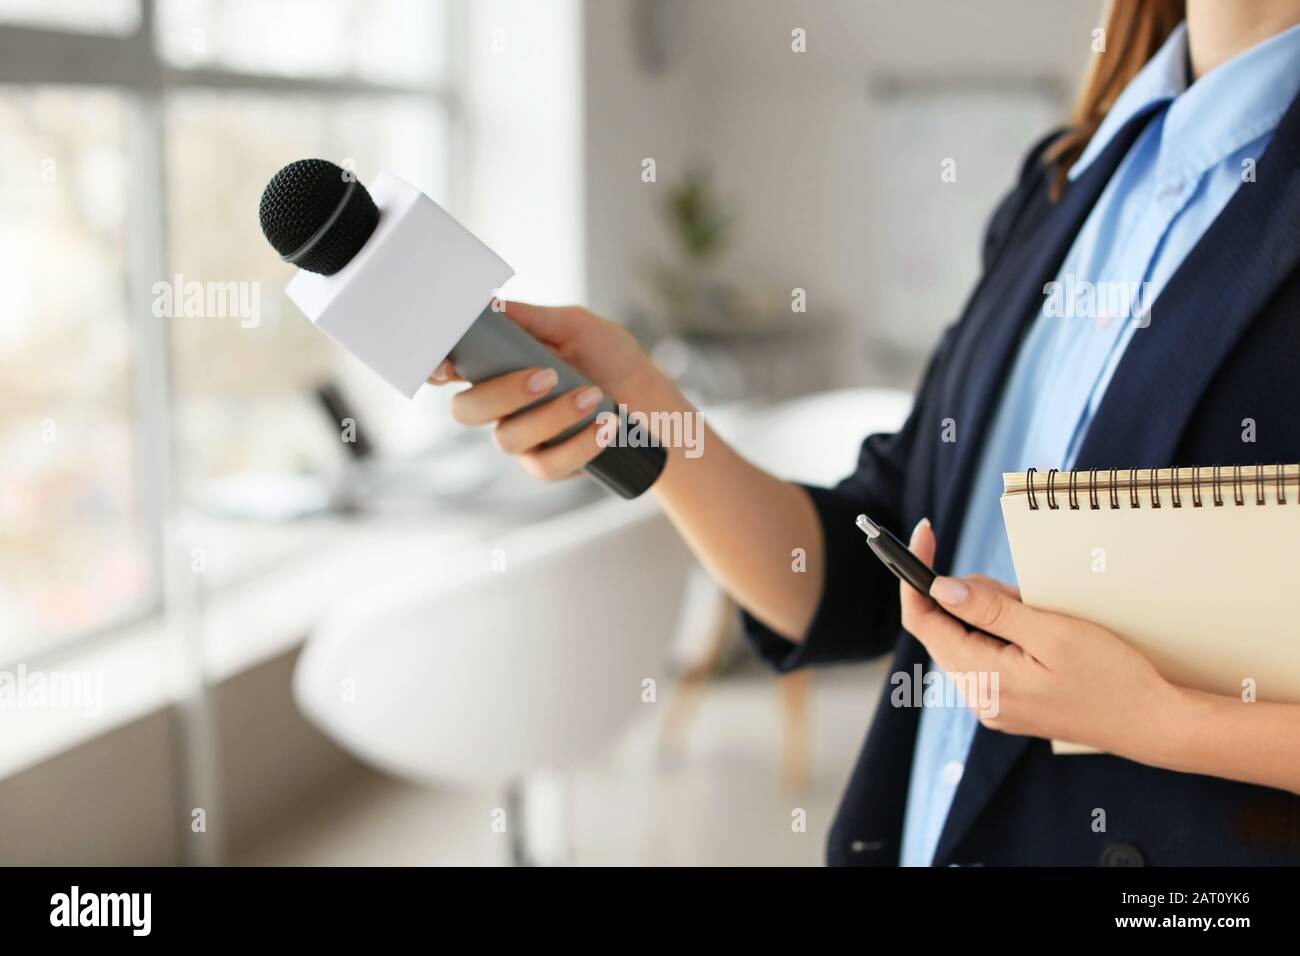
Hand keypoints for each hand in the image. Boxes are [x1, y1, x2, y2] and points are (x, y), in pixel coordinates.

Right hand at [428, 301, 674, 480]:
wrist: (648, 398)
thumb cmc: (607, 357)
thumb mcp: (575, 326)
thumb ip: (533, 319)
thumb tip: (493, 305)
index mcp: (496, 366)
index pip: (448, 371)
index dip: (435, 369)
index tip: (446, 364)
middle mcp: (499, 406)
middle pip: (466, 411)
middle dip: (502, 394)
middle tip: (548, 375)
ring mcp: (520, 439)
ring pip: (508, 439)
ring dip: (552, 417)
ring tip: (593, 395)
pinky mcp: (547, 465)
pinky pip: (547, 465)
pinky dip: (579, 444)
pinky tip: (605, 426)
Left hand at [898, 518, 1182, 759]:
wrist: (1155, 724)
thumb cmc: (1111, 677)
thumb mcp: (1050, 632)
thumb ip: (991, 610)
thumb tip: (940, 587)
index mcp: (982, 679)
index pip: (923, 621)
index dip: (915, 577)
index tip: (923, 535)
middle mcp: (979, 697)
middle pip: (945, 628)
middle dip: (970, 596)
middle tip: (1018, 590)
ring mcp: (994, 703)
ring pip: (969, 640)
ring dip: (993, 614)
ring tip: (1039, 613)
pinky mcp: (1011, 703)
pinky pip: (990, 656)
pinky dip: (1005, 633)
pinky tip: (1039, 631)